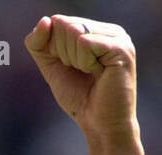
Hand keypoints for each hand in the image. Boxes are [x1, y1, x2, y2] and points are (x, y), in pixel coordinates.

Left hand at [25, 16, 136, 140]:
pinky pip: (85, 43)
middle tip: (83, 73)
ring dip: (74, 60)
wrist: (100, 126)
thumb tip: (46, 20)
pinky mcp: (121, 48)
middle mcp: (109, 29)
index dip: (55, 50)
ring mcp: (118, 37)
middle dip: (64, 54)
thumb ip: (40, 43)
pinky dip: (83, 63)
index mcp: (96, 31)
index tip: (73, 68)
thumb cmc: (80, 98)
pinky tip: (99, 74)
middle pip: (64, 24)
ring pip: (74, 32)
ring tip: (92, 74)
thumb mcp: (52, 66)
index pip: (58, 22)